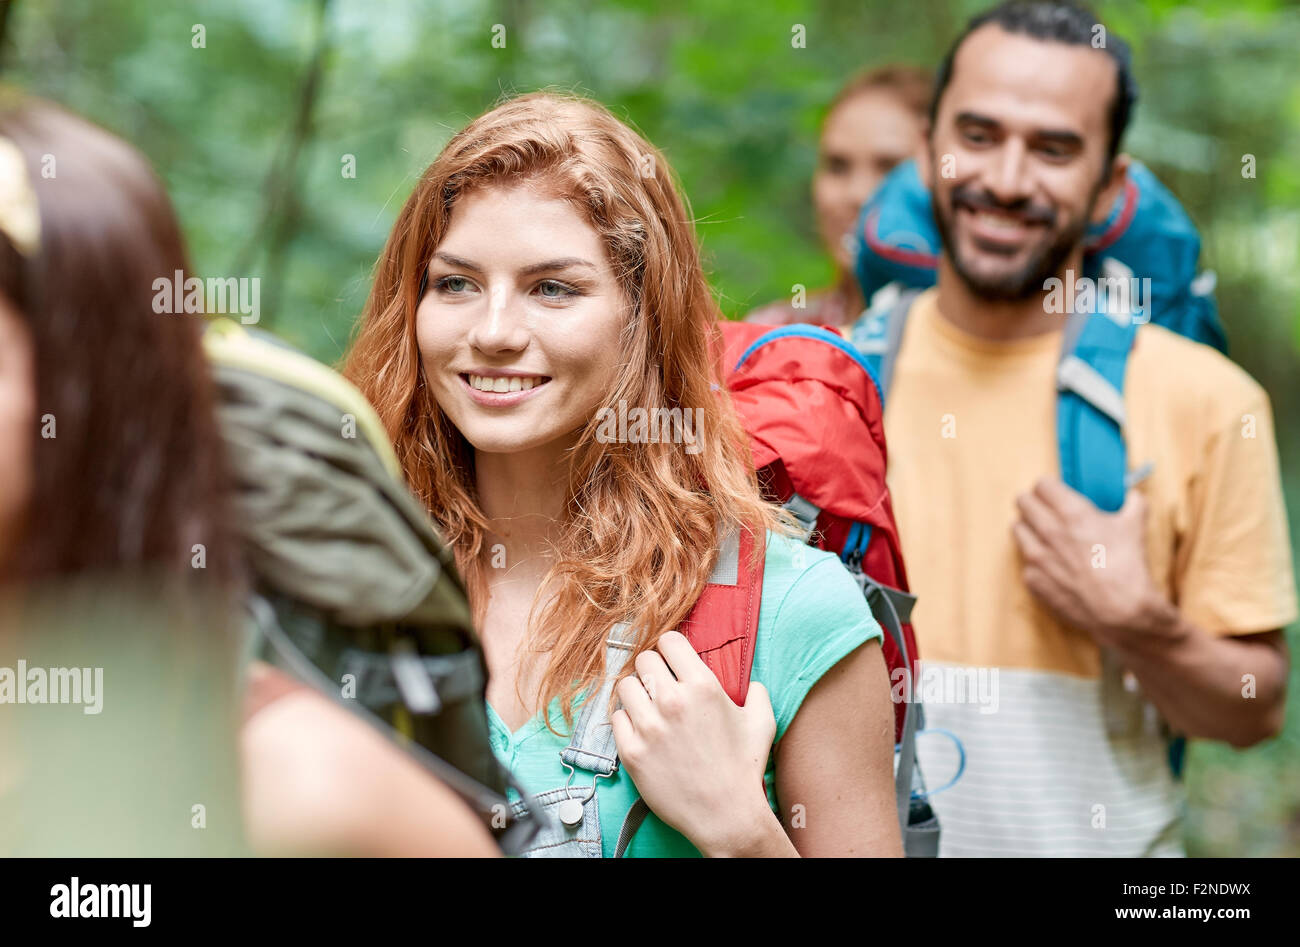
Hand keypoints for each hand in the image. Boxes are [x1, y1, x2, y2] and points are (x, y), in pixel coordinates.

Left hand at [609, 630, 780, 856]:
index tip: (672, 660)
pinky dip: (626, 721)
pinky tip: (641, 730)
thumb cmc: (744, 769)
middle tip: (660, 685)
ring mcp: (648, 726)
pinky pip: (616, 717)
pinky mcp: (631, 751)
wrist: (725, 815)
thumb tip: (751, 684)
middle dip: (652, 669)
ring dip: (636, 693)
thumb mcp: (762, 723)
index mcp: (703, 686)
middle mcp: (672, 701)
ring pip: (625, 685)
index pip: (669, 640)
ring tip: (648, 707)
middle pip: (644, 659)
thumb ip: (757, 693)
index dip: (671, 649)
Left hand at [1012, 479, 1176, 648]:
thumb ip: (1133, 503)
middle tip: (1044, 509)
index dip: (1049, 487)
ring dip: (1029, 528)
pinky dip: (1035, 561)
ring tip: (1044, 535)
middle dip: (1033, 503)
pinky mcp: (1032, 579)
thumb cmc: (1127, 567)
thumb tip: (1132, 495)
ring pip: (1017, 529)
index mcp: (1072, 513)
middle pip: (1023, 502)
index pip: (1042, 485)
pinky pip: (1025, 561)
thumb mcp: (1135, 526)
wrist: (1121, 610)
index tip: (1054, 492)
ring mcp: (1037, 557)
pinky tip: (1051, 564)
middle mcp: (1048, 531)